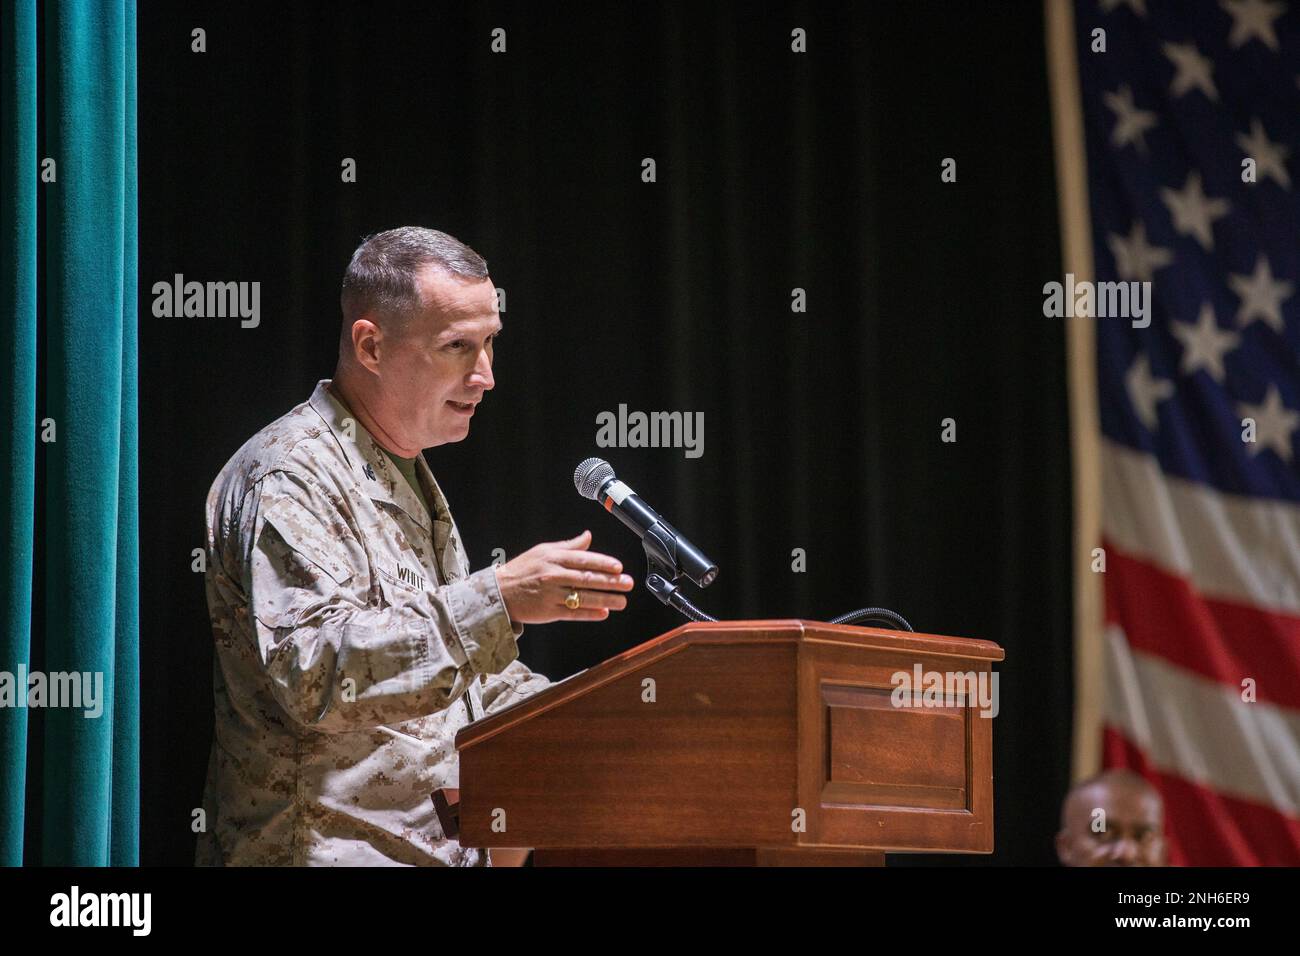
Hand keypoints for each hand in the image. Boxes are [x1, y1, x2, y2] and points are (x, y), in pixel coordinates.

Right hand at [494, 530, 634, 623]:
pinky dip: (589, 613)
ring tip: (622, 601)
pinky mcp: (549, 612)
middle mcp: (553, 575)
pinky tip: (603, 613)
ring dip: (605, 600)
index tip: (619, 567)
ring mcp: (551, 595)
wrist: (499, 592)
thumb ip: (569, 546)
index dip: (603, 563)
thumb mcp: (543, 551)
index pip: (583, 560)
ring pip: (583, 597)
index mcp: (554, 558)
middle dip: (610, 582)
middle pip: (587, 578)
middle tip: (628, 583)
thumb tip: (588, 536)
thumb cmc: (523, 569)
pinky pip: (573, 613)